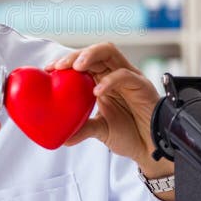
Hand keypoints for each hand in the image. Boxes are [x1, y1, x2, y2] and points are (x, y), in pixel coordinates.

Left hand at [45, 43, 174, 196]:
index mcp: (105, 80)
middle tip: (59, 67)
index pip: (85, 61)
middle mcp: (116, 74)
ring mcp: (130, 77)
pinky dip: (109, 81)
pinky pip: (125, 75)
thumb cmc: (130, 135)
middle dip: (75, 55)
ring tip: (76, 68)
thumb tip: (61, 136)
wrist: (152, 149)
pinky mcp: (142, 86)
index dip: (67, 61)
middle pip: (96, 51)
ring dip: (90, 56)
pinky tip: (96, 91)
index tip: (48, 69)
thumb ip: (81, 129)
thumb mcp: (100, 130)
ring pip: (110, 53)